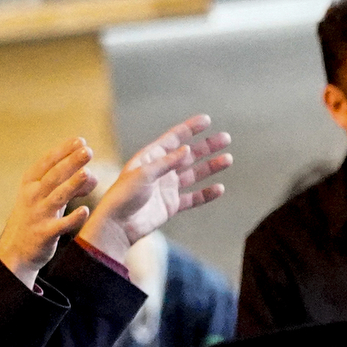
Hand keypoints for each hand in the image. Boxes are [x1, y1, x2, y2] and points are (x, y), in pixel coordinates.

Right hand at [0, 137, 96, 286]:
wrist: (16, 250)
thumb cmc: (36, 217)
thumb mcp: (47, 197)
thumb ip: (69, 185)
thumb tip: (91, 175)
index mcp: (30, 183)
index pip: (47, 162)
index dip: (63, 151)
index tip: (79, 140)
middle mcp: (32, 196)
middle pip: (54, 176)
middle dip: (71, 162)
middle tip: (87, 151)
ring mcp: (38, 215)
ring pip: (57, 197)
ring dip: (72, 185)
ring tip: (87, 173)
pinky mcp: (44, 234)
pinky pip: (60, 225)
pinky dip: (72, 218)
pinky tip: (85, 211)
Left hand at [80, 115, 231, 257]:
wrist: (118, 226)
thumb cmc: (124, 196)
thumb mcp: (144, 174)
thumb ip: (166, 162)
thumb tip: (187, 149)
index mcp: (150, 158)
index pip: (174, 139)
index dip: (190, 128)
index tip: (207, 120)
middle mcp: (161, 170)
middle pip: (188, 155)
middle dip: (207, 146)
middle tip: (225, 138)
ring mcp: (167, 188)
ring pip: (194, 174)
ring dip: (211, 167)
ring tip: (228, 159)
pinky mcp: (171, 205)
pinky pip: (193, 198)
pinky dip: (206, 194)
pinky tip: (219, 188)